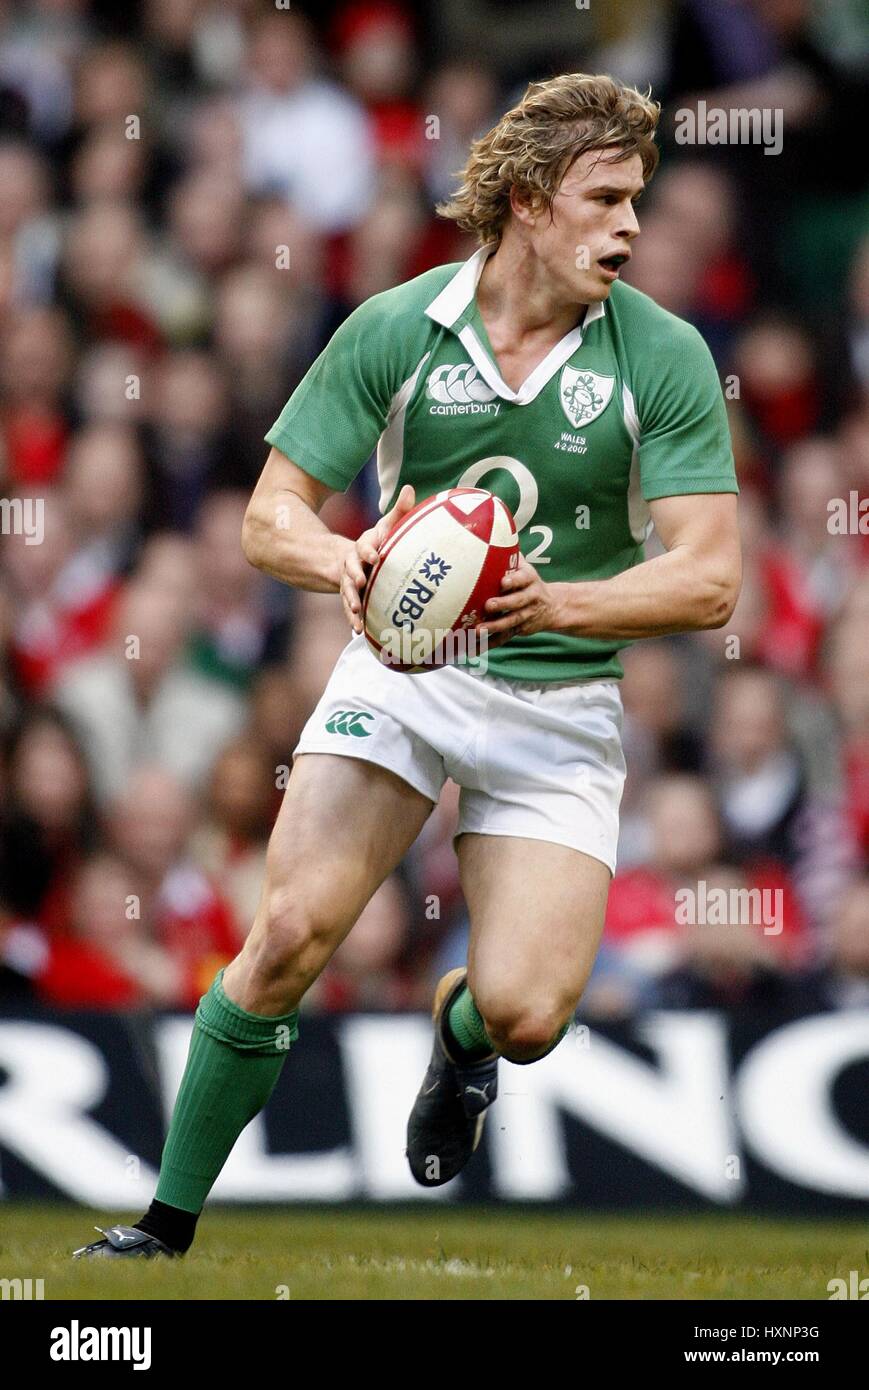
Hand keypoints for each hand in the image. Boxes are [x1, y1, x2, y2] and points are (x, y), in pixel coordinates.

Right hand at [339, 484, 415, 632]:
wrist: (349, 560)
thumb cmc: (376, 543)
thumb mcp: (385, 527)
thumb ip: (398, 512)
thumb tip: (410, 489)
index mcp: (363, 547)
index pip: (364, 547)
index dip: (368, 550)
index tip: (375, 556)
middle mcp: (353, 565)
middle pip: (351, 570)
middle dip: (355, 576)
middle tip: (361, 581)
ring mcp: (350, 583)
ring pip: (348, 592)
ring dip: (352, 601)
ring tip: (357, 610)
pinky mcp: (351, 598)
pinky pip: (350, 609)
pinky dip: (353, 619)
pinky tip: (358, 630)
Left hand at [477, 555, 563, 642]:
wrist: (554, 606)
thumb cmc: (529, 582)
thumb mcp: (525, 567)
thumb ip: (509, 556)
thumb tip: (488, 534)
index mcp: (530, 581)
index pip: (523, 579)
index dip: (514, 581)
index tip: (503, 581)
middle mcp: (530, 598)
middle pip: (518, 602)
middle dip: (504, 604)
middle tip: (488, 605)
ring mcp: (526, 616)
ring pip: (511, 622)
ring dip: (495, 627)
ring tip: (478, 630)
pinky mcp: (520, 630)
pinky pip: (504, 638)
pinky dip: (489, 644)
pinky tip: (473, 648)